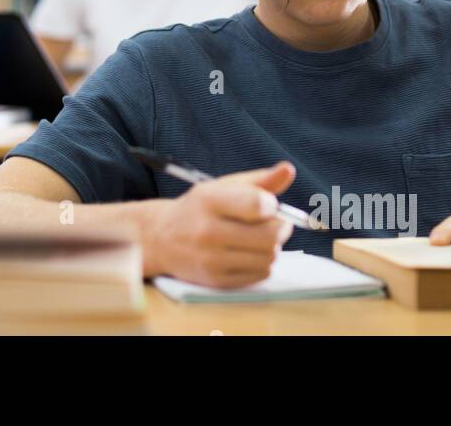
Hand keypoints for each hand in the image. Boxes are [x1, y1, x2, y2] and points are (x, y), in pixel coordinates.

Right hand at [145, 161, 296, 287]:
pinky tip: (249, 253)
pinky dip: (263, 263)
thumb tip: (288, 170)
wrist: (161, 238)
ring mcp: (211, 259)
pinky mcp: (216, 280)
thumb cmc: (200, 208)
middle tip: (274, 223)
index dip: (272, 205)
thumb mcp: (223, 187)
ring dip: (273, 247)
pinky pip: (261, 274)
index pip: (258, 205)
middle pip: (270, 236)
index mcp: (209, 200)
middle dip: (281, 228)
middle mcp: (207, 231)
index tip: (267, 204)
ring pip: (269, 257)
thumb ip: (259, 180)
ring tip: (259, 238)